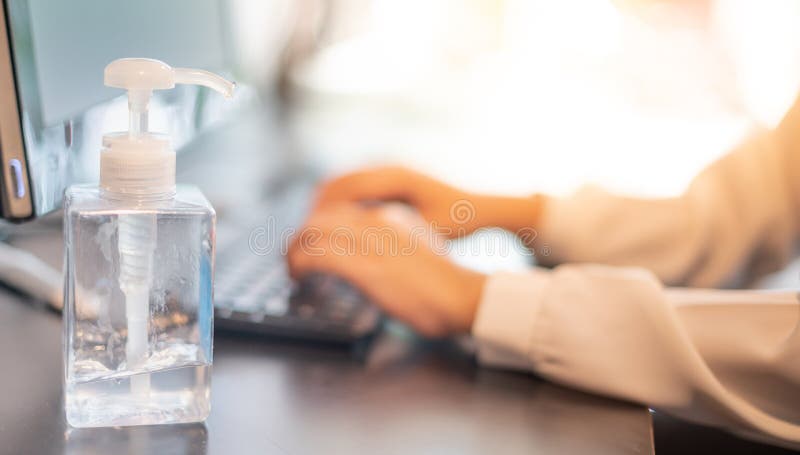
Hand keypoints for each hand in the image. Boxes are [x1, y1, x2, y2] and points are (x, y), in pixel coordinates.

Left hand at [287, 203, 485, 336]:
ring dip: (294, 250)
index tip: (312, 244)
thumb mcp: (420, 251)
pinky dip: (300, 264)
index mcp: (389, 216)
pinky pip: (316, 256)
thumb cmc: (446, 283)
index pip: (340, 210)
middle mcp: (375, 221)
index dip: (319, 226)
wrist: (462, 295)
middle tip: (294, 257)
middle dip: (301, 236)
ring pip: (312, 232)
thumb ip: (397, 246)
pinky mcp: (362, 266)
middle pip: (321, 216)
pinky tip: (299, 277)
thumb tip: (379, 259)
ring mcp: (368, 242)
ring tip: (292, 269)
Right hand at [315, 166, 544, 238]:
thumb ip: (393, 229)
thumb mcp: (426, 229)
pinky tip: (335, 229)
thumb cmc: (459, 220)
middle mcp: (390, 168)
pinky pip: (354, 189)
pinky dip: (339, 205)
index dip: (322, 211)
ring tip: (313, 235)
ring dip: (325, 207)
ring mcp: (389, 172)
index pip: (346, 188)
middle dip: (317, 209)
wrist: (481, 208)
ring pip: (342, 183)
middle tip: (303, 236)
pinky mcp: (390, 181)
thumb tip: (358, 234)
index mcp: (397, 177)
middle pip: (337, 182)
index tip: (308, 232)